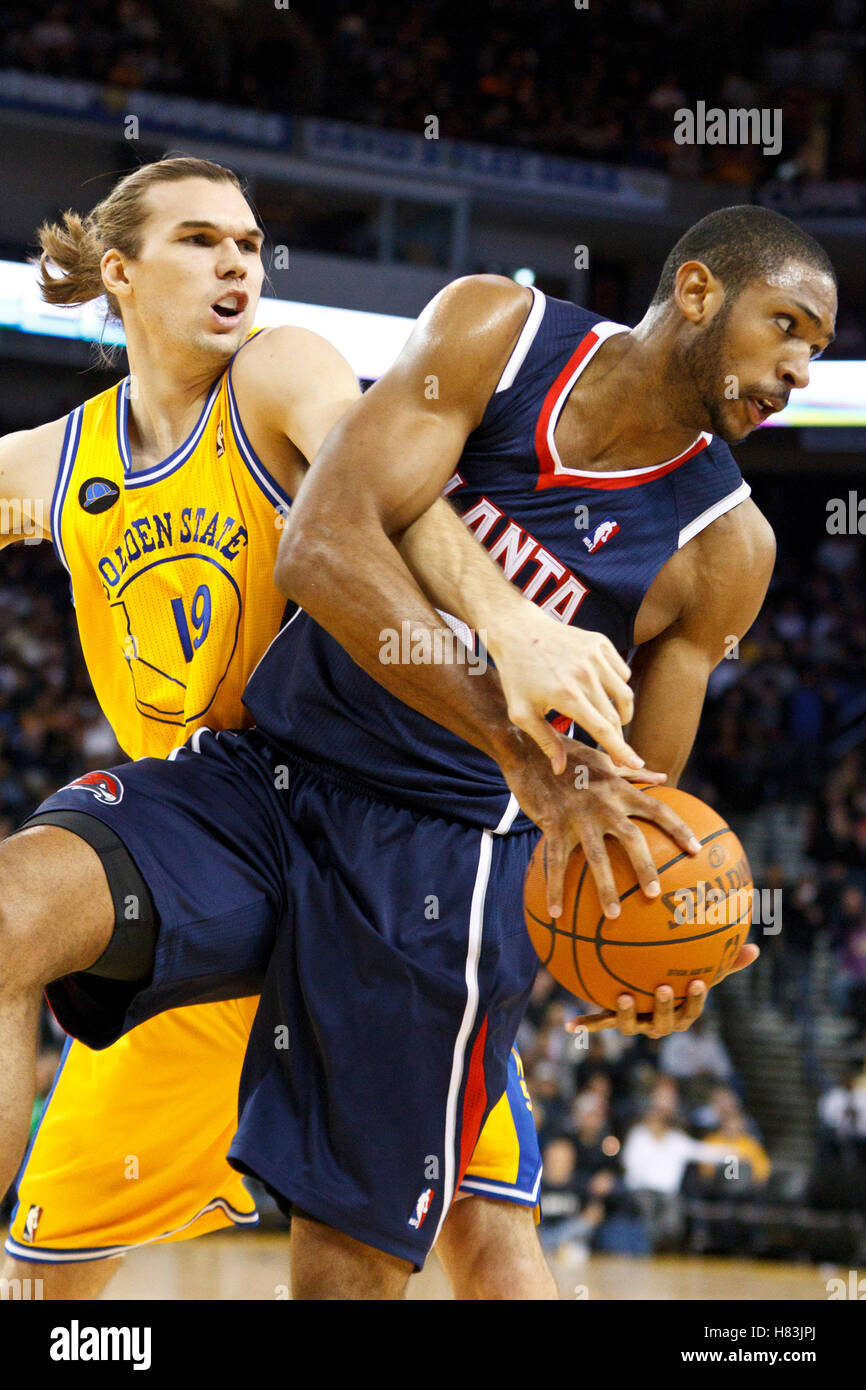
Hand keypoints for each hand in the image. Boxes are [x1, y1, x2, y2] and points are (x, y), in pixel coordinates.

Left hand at [485, 608, 640, 771]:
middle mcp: (585, 674)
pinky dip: (617, 685)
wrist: (517, 631)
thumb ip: (545, 741)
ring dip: (621, 713)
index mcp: (566, 696)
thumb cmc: (516, 676)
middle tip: (617, 751)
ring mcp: (595, 655)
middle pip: (615, 716)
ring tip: (610, 720)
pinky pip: (622, 672)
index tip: (636, 764)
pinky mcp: (600, 642)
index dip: (621, 750)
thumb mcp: (522, 713)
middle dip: (619, 737)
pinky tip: (602, 690)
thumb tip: (560, 768)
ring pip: (624, 694)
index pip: (603, 729)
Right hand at [499, 737, 700, 917]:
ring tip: (614, 915)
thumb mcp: (605, 760)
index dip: (678, 828)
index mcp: (619, 789)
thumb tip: (663, 777)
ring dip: (605, 887)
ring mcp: (578, 814)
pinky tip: (556, 913)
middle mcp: (603, 802)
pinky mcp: (553, 823)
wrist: (529, 748)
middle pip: (632, 837)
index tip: (696, 850)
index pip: (657, 808)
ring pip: (596, 856)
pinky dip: (556, 888)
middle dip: (646, 867)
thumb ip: (634, 773)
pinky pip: (555, 861)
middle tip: (655, 893)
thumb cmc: (570, 757)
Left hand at [564, 946, 759, 1036]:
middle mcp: (657, 1023)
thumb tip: (757, 949)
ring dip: (625, 1013)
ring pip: (629, 1025)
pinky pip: (599, 1021)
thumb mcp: (704, 970)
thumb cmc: (682, 979)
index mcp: (680, 1013)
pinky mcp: (611, 1017)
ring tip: (621, 996)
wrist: (649, 991)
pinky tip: (570, 1024)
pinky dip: (586, 1024)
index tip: (698, 982)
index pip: (692, 1010)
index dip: (696, 999)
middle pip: (663, 1022)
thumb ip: (727, 963)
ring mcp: (634, 1022)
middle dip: (664, 1007)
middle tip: (663, 988)